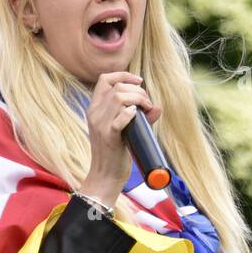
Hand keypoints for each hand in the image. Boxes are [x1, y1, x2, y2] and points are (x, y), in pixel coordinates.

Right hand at [80, 71, 161, 204]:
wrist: (105, 177)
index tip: (139, 82)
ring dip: (138, 99)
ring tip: (146, 110)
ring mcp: (100, 125)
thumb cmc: (115, 154)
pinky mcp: (109, 137)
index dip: (123, 75)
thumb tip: (157, 108)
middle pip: (117, 88)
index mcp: (94, 109)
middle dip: (137, 90)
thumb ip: (138, 118)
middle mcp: (94, 114)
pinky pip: (120, 118)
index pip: (104, 79)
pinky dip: (130, 113)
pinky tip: (137, 115)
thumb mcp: (122, 131)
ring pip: (119, 98)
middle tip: (147, 103)